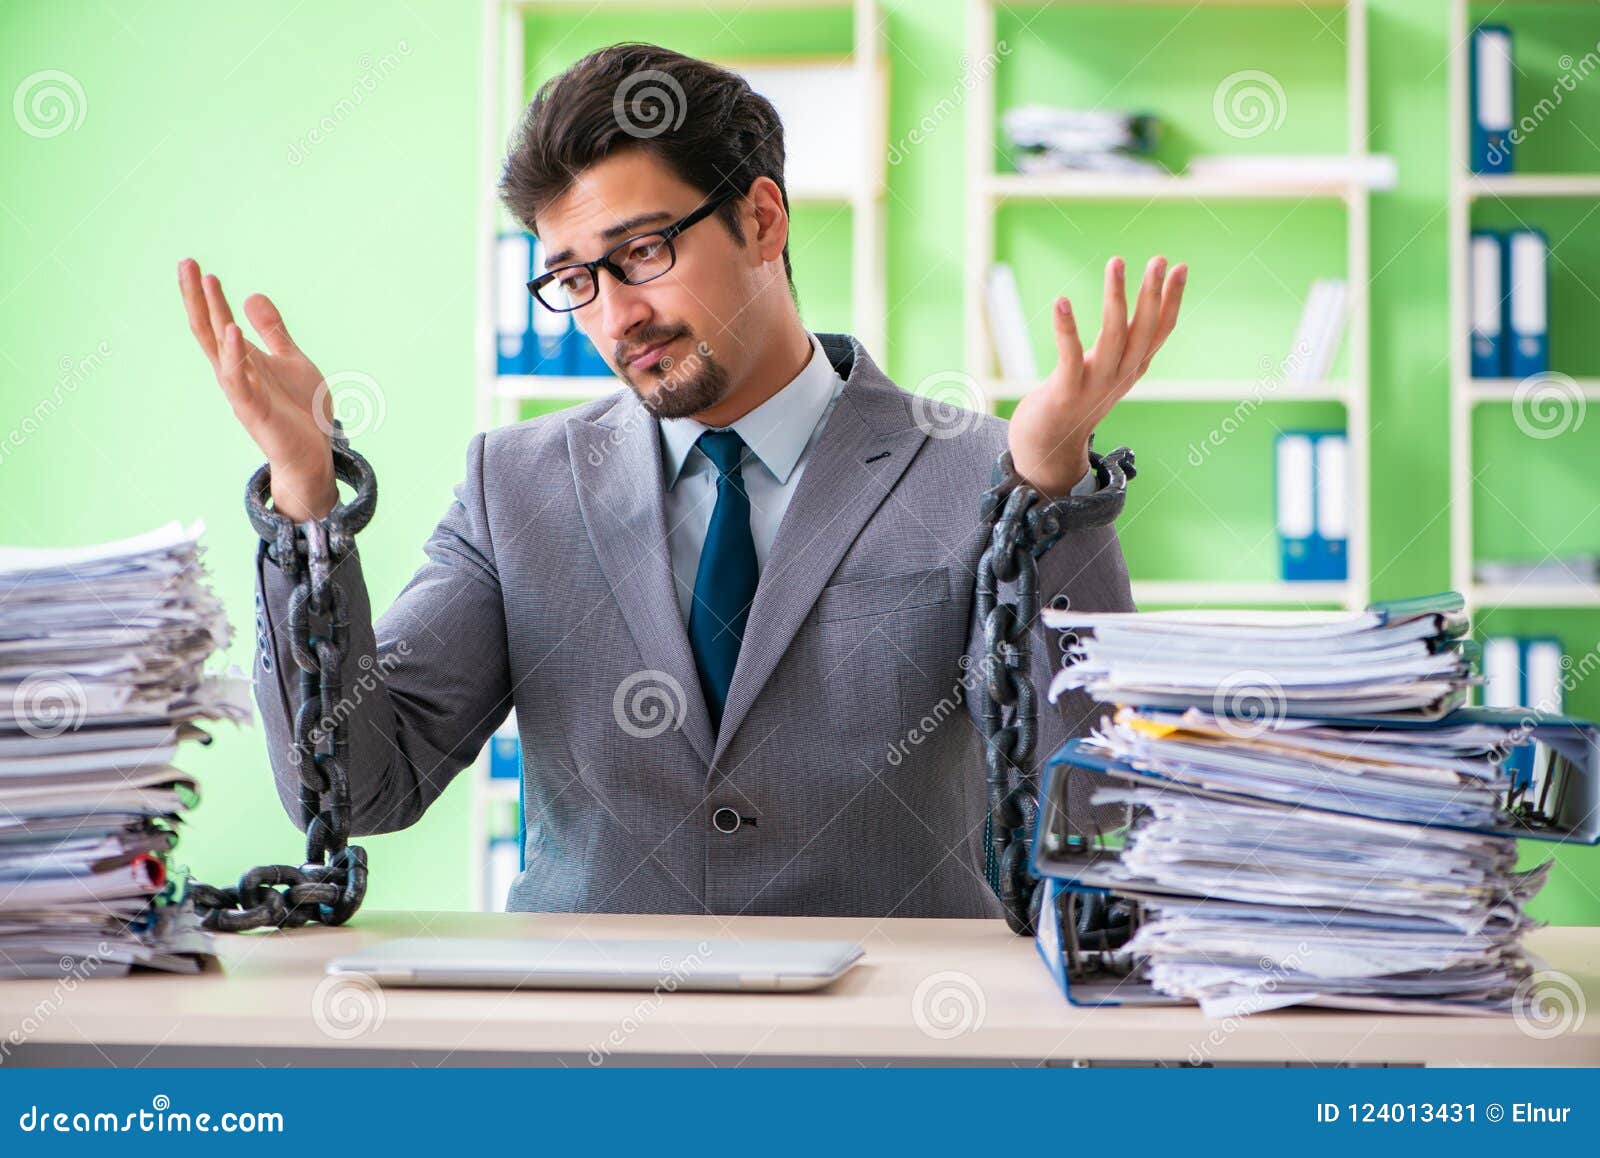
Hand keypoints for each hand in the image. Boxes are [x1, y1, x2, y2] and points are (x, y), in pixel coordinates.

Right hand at [178, 258, 337, 519]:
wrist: (314, 453)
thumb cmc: (301, 411)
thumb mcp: (292, 360)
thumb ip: (273, 331)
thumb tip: (252, 295)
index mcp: (244, 360)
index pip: (218, 322)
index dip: (209, 295)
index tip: (199, 265)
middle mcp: (235, 372)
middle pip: (208, 328)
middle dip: (197, 296)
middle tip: (186, 262)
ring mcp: (242, 390)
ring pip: (218, 347)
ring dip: (211, 313)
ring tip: (206, 280)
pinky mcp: (253, 408)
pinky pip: (237, 378)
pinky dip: (233, 354)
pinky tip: (233, 329)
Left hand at [1008, 255, 1185, 496]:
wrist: (1048, 446)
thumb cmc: (1074, 400)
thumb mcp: (1107, 372)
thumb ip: (1120, 347)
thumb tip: (1131, 312)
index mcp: (1133, 369)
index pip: (1160, 331)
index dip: (1172, 300)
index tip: (1180, 267)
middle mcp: (1120, 376)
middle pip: (1142, 331)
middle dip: (1153, 293)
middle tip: (1160, 259)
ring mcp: (1095, 385)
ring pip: (1112, 337)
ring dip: (1116, 298)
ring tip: (1116, 263)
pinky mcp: (1066, 392)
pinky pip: (1069, 356)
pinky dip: (1066, 328)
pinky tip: (1061, 301)